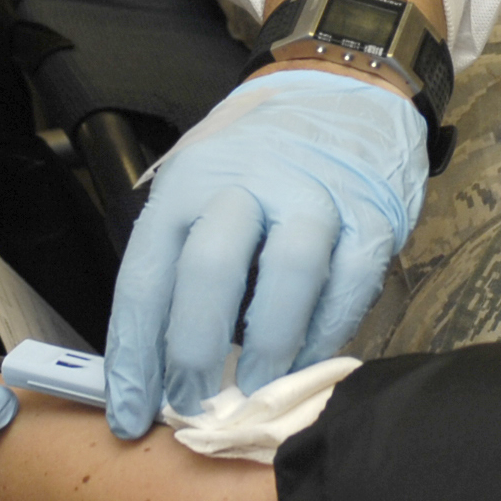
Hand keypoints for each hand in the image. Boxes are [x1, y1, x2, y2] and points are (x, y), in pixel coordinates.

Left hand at [103, 70, 425, 438]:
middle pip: (210, 269)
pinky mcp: (372, 212)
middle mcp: (246, 183)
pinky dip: (330, 331)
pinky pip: (350, 282)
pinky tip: (312, 363)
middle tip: (192, 405)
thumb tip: (156, 369)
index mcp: (189, 183)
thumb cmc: (257, 156)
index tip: (128, 416)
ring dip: (268, 346)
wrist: (344, 85)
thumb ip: (180, 263)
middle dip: (194, 351)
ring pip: (287, 273)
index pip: (146, 275)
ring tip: (257, 391)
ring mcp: (314, 194)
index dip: (134, 356)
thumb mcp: (201, 185)